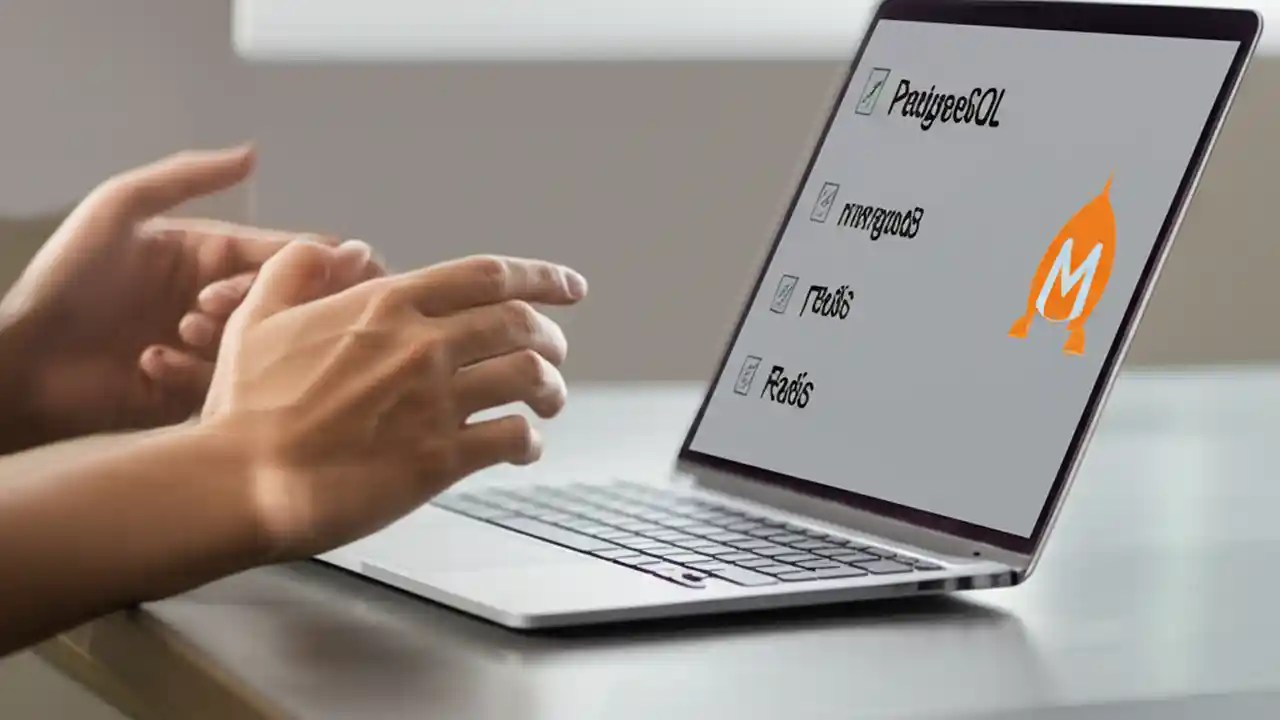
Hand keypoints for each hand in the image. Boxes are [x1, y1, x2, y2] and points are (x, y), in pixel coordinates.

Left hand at [0, 146, 377, 448]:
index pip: (278, 253)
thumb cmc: (67, 279)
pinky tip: (150, 361)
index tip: (350, 264)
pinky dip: (194, 373)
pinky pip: (229, 386)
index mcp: (208, 256)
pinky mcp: (197, 396)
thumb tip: (255, 153)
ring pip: (262, 345)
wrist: (24, 361)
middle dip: (260, 299)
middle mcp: (217, 301)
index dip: (312, 258)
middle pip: (280, 300)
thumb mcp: (120, 208)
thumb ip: (186, 176)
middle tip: (211, 306)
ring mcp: (209, 351)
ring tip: (178, 331)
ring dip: (225, 336)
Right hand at [202, 244, 587, 558]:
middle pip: (520, 324)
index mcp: (386, 305)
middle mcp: (421, 345)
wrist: (239, 481)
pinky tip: (523, 447)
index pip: (488, 276)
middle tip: (556, 350)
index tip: (571, 286)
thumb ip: (300, 271)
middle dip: (552, 335)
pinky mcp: (440, 458)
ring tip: (550, 399)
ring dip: (551, 387)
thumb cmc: (245, 405)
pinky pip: (513, 438)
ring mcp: (435, 401)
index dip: (542, 277)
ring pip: (529, 377)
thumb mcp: (258, 318)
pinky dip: (530, 440)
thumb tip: (348, 248)